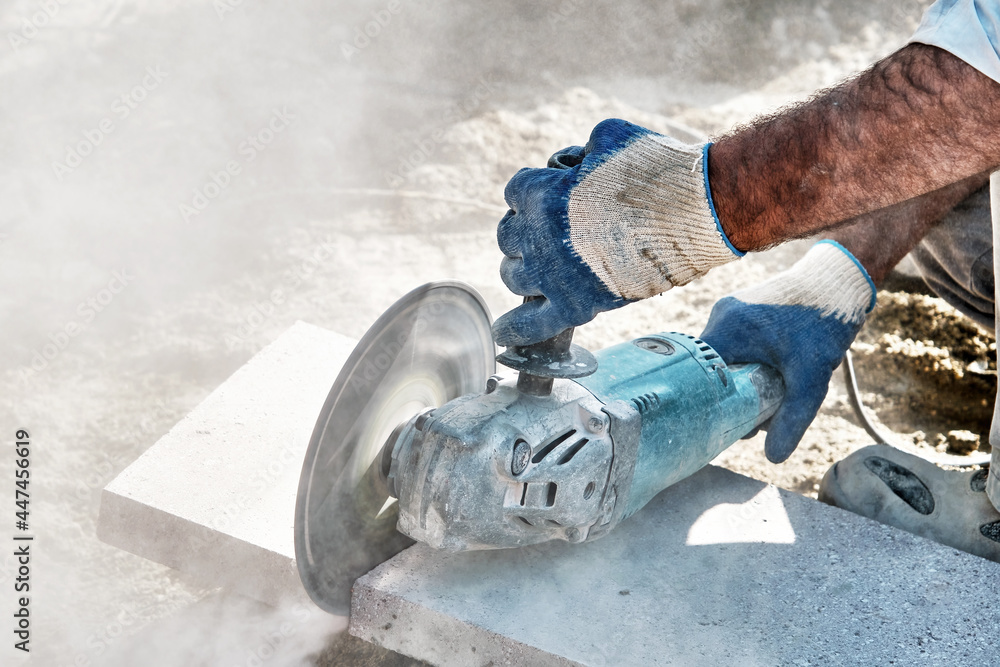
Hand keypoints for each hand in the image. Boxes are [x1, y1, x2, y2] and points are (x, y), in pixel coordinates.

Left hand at [492, 118, 740, 346]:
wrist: (697, 213)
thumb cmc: (657, 170)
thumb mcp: (607, 138)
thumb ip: (577, 154)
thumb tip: (570, 167)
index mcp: (541, 195)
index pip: (514, 193)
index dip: (532, 191)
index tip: (550, 194)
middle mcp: (539, 238)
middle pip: (508, 237)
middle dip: (526, 230)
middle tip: (551, 231)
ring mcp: (555, 276)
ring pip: (513, 277)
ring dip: (524, 268)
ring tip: (543, 266)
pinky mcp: (577, 305)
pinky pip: (532, 325)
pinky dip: (515, 329)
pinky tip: (501, 335)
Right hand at [699, 241, 875, 462]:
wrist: (840, 280)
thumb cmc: (824, 323)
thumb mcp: (810, 377)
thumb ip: (792, 418)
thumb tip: (774, 458)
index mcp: (727, 329)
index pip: (699, 374)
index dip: (708, 402)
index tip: (725, 423)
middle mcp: (721, 316)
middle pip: (711, 368)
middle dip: (730, 395)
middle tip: (753, 419)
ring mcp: (730, 311)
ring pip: (724, 357)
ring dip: (741, 379)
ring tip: (768, 395)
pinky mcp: (742, 310)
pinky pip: (734, 344)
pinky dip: (747, 363)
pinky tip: (770, 374)